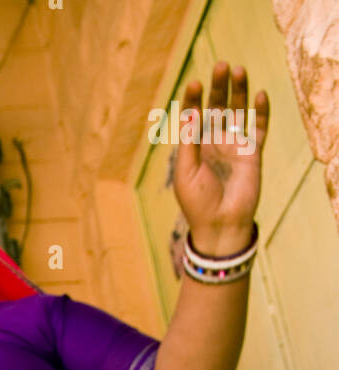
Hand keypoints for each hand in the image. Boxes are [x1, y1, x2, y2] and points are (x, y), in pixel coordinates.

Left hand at [173, 61, 269, 256]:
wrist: (220, 225)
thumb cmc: (197, 203)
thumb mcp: (186, 172)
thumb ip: (188, 143)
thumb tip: (189, 113)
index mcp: (195, 146)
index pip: (194, 115)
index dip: (194, 98)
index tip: (194, 84)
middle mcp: (215, 142)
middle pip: (217, 106)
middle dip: (219, 86)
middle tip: (221, 65)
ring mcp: (234, 146)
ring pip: (238, 111)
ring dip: (239, 91)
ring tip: (238, 70)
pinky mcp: (252, 153)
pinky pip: (258, 128)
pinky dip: (260, 112)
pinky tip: (259, 95)